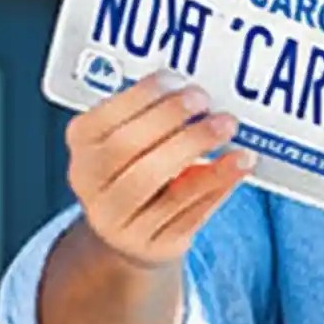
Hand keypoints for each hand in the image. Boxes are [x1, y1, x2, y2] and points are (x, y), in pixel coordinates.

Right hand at [63, 71, 255, 266]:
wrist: (130, 236)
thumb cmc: (138, 169)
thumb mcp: (130, 141)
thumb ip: (153, 116)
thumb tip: (197, 87)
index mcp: (82, 147)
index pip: (104, 119)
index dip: (140, 97)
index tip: (176, 79)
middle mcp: (91, 185)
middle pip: (126, 149)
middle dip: (169, 119)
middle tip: (205, 100)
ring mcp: (120, 221)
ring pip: (159, 184)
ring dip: (197, 150)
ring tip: (229, 126)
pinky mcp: (154, 244)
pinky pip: (191, 211)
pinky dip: (219, 183)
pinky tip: (241, 162)